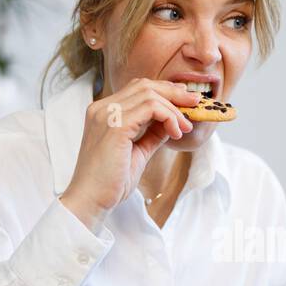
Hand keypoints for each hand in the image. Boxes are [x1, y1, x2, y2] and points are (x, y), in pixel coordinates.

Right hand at [59, 77, 200, 229]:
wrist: (90, 200)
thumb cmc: (110, 182)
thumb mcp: (137, 153)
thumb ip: (151, 135)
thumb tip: (170, 124)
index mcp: (103, 112)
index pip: (137, 89)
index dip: (164, 92)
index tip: (185, 103)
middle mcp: (102, 108)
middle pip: (144, 85)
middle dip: (174, 93)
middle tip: (195, 105)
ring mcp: (106, 114)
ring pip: (150, 94)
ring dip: (174, 109)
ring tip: (185, 128)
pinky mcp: (115, 125)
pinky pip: (150, 107)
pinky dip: (168, 117)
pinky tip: (175, 132)